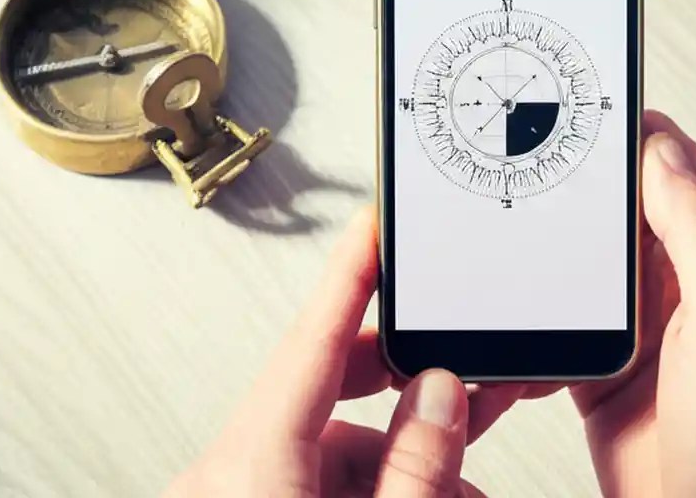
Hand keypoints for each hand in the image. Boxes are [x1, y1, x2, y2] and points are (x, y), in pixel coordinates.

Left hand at [163, 210, 508, 496]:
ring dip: (402, 453)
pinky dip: (376, 481)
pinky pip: (315, 474)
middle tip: (467, 373)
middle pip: (324, 389)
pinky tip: (430, 492)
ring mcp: (234, 496)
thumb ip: (417, 469)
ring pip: (329, 440)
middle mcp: (228, 480)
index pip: (308, 345)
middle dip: (405, 385)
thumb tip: (440, 395)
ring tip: (464, 483)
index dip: (349, 275)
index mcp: (248, 476)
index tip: (372, 224)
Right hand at [473, 111, 695, 496]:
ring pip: (575, 256)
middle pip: (611, 201)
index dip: (617, 130)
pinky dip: (527, 317)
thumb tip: (662, 150)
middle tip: (514, 172)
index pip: (668, 156)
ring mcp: (642, 322)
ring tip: (504, 240)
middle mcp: (686, 278)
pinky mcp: (603, 364)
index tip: (565, 114)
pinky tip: (516, 325)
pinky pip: (554, 318)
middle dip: (565, 189)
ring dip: (540, 253)